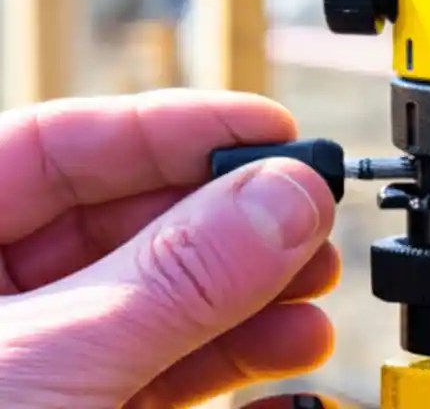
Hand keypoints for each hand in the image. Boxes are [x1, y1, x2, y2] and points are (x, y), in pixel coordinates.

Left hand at [0, 90, 339, 407]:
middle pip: (128, 228)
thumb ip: (177, 275)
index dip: (170, 127)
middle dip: (234, 226)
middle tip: (310, 220)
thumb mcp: (52, 355)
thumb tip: (285, 196)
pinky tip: (283, 389)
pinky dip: (236, 382)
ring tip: (311, 303)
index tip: (271, 128)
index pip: (56, 146)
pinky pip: (166, 390)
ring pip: (159, 312)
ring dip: (252, 308)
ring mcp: (35, 375)